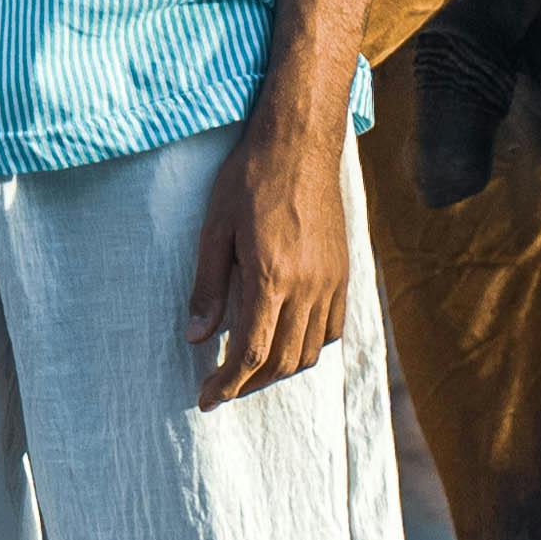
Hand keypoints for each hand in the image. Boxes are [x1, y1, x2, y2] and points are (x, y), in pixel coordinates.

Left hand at [188, 90, 355, 411]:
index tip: (207, 397)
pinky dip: (309, 348)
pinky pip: (333, 329)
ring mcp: (331, 281)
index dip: (227, 383)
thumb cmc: (250, 178)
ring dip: (278, 371)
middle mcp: (308, 286)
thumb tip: (196, 338)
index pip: (251, 353)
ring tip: (249, 373)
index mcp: (271, 277)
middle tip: (221, 389)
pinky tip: (286, 343)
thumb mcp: (215, 229)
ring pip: (310, 351)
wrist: (300, 142)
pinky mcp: (344, 272)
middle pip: (282, 361)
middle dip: (248, 385)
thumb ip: (208, 288)